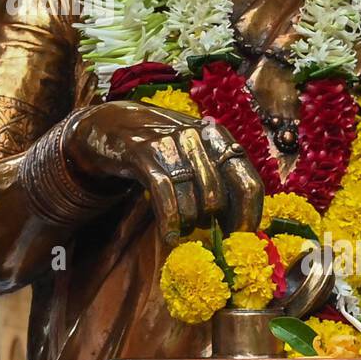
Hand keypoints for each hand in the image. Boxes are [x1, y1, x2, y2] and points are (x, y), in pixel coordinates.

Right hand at [62, 100, 262, 244]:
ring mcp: (170, 143)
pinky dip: (170, 220)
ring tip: (183, 231)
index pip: (248, 182)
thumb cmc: (162, 145)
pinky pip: (164, 193)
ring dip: (189, 224)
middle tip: (203, 234)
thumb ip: (218, 176)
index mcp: (219, 137)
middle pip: (218, 197)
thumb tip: (241, 222)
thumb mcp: (195, 151)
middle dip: (212, 224)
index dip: (248, 215)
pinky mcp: (143, 152)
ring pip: (192, 199)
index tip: (240, 237)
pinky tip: (169, 235)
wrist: (112, 122)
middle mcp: (198, 137)